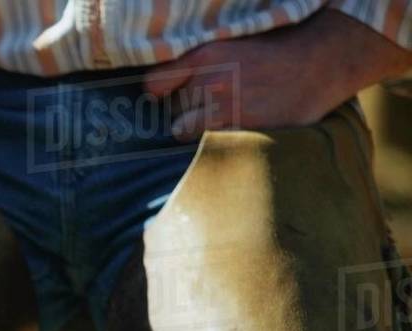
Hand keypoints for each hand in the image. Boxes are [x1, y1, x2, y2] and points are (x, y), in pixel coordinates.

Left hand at [144, 9, 411, 140]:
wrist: (321, 64)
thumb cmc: (277, 50)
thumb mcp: (233, 42)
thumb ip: (200, 61)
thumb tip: (165, 80)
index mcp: (205, 56)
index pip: (155, 83)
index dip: (158, 90)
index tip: (161, 94)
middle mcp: (210, 82)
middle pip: (171, 108)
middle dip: (183, 107)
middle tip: (207, 102)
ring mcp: (224, 109)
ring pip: (182, 129)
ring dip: (193, 127)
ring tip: (216, 118)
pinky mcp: (240, 129)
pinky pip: (206, 143)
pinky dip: (212, 141)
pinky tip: (231, 129)